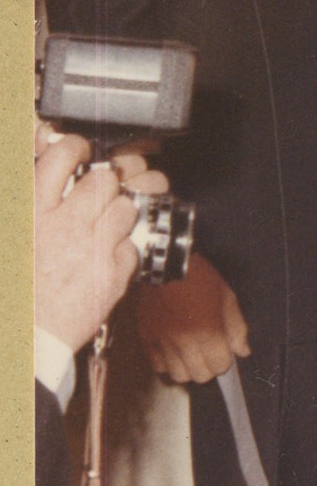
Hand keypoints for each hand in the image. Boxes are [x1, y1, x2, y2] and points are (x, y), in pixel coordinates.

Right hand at [34, 131, 158, 352]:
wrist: (23, 337)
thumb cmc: (17, 287)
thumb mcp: (15, 232)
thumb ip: (30, 200)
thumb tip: (40, 159)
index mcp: (30, 213)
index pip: (60, 156)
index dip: (75, 147)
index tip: (79, 151)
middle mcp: (63, 226)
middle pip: (104, 179)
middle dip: (106, 182)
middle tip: (100, 193)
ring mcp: (93, 249)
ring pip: (126, 207)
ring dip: (120, 213)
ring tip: (103, 227)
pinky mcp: (114, 273)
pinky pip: (132, 244)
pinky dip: (124, 249)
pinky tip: (107, 257)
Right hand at [136, 255, 249, 383]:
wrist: (166, 266)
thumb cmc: (200, 278)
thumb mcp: (227, 298)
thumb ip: (237, 328)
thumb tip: (243, 351)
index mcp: (207, 333)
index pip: (219, 366)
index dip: (225, 360)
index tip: (225, 351)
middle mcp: (184, 344)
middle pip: (199, 376)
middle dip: (209, 367)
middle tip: (210, 353)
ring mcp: (163, 344)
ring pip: (178, 375)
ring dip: (188, 369)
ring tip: (193, 354)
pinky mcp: (146, 340)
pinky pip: (157, 366)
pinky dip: (167, 364)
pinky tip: (174, 351)